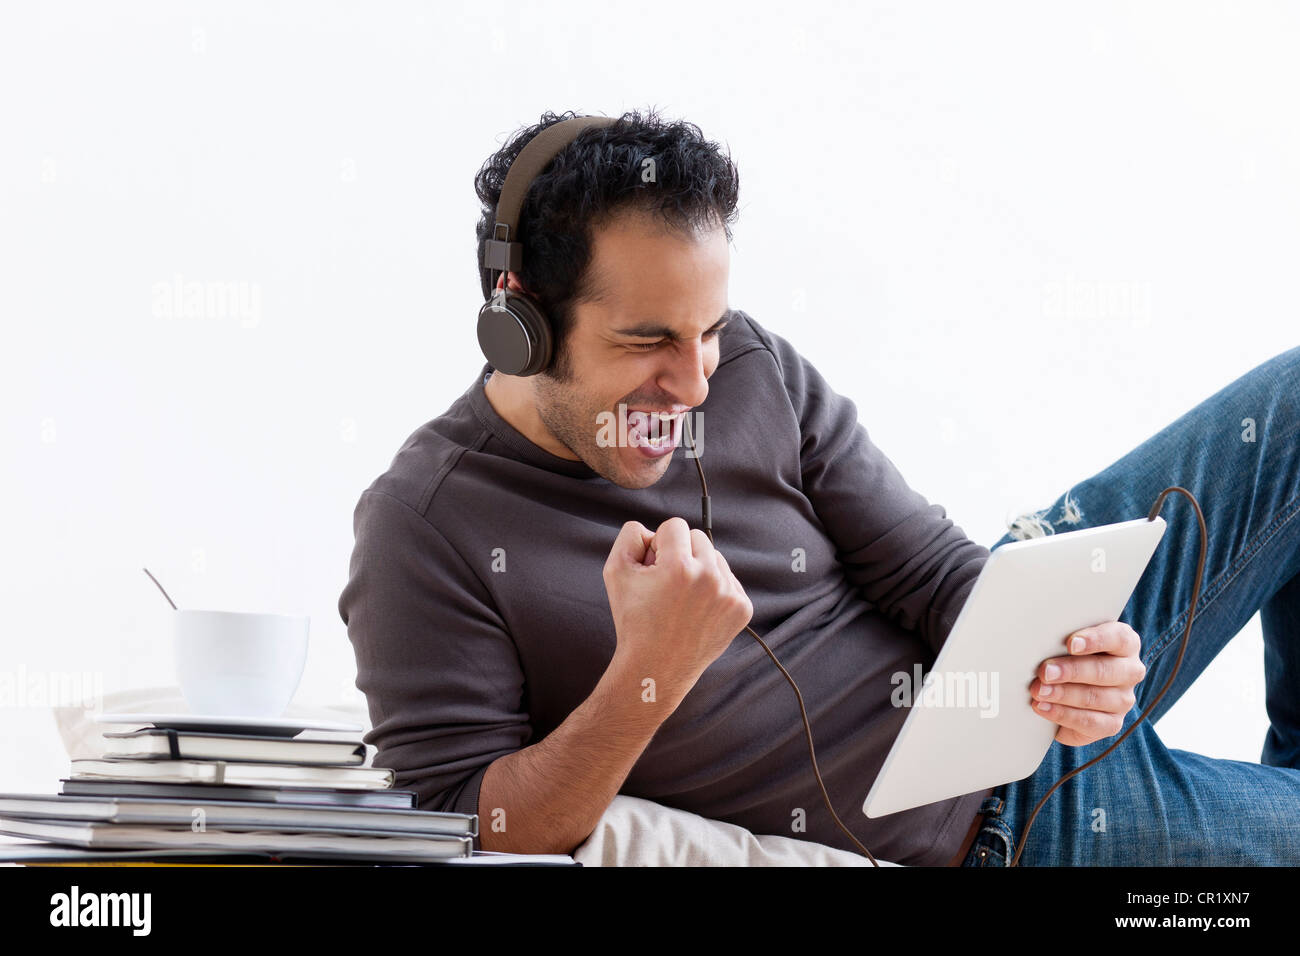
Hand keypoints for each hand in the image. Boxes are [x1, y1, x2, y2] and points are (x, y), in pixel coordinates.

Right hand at [602, 517, 752, 696]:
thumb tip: (653, 530)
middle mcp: (710, 578)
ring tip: (681, 598)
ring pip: (715, 558)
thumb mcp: (615, 571)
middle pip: (698, 537)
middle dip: (681, 553)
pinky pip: (729, 580)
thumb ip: (631, 535)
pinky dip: (714, 589)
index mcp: (679, 566)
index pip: (675, 526)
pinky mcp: (742, 609)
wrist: (656, 666)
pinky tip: (697, 608)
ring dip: (699, 569)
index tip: (654, 568)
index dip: (659, 544)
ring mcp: (730, 595)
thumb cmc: (633, 621)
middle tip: (666, 583)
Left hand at [1030, 621, 1146, 746]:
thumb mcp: (1066, 644)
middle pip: (1105, 670)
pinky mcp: (1112, 724)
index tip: (1070, 643)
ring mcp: (1123, 700)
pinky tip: (1043, 708)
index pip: (1119, 638)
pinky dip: (1063, 715)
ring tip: (1039, 691)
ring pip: (1096, 697)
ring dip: (1063, 694)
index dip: (1096, 640)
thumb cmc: (1067, 657)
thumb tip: (1039, 640)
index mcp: (1125, 644)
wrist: (1065, 694)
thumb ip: (1062, 640)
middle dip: (1071, 671)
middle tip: (1045, 672)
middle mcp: (1129, 671)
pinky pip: (1090, 722)